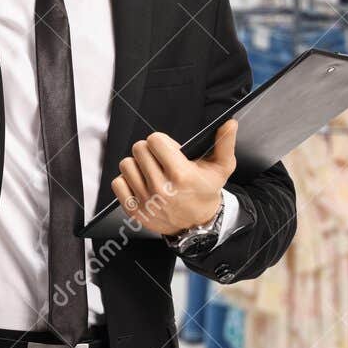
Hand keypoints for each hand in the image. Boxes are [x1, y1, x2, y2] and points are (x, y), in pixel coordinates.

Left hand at [110, 120, 237, 236]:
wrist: (198, 225)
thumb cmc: (207, 192)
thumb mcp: (221, 168)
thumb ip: (225, 143)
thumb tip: (229, 123)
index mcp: (181, 174)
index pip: (154, 140)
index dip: (162, 141)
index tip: (168, 150)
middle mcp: (161, 188)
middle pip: (139, 149)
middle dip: (149, 151)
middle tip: (160, 160)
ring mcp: (146, 200)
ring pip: (126, 165)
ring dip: (137, 166)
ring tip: (150, 172)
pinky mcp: (134, 210)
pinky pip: (117, 183)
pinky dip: (126, 181)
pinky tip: (141, 183)